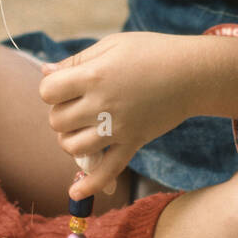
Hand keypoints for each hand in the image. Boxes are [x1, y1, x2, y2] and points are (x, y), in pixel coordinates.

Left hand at [37, 33, 191, 199]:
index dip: (52, 89)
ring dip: (70, 140)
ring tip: (82, 128)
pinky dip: (89, 186)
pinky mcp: (133, 143)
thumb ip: (76, 60)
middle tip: (78, 104)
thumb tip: (45, 72)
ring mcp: (118, 127)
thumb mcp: (111, 45)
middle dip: (61, 114)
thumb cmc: (151, 51)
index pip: (48, 92)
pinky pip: (107, 172)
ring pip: (72, 147)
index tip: (65, 85)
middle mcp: (102, 104)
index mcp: (93, 75)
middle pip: (57, 121)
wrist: (192, 73)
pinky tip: (74, 192)